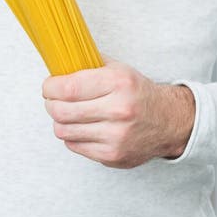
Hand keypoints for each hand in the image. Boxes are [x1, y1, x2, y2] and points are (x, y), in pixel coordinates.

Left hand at [42, 59, 194, 167]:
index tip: (48, 85)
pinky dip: (72, 135)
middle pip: (62, 111)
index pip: (69, 88)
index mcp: (118, 83)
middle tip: (52, 99)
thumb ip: (89, 64)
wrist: (168, 122)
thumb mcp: (119, 69)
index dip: (50, 87)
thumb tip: (58, 61)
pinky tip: (80, 126)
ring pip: (64, 131)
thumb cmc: (137, 93)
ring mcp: (116, 137)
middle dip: (50, 103)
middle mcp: (118, 110)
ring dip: (59, 121)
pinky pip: (74, 146)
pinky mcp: (112, 156)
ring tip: (66, 112)